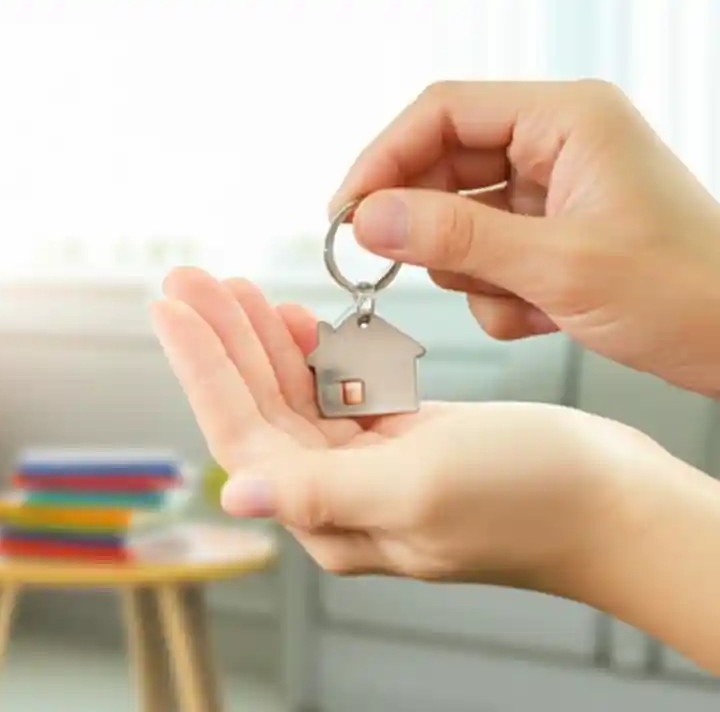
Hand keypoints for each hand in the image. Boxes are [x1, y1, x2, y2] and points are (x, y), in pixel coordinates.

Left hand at [151, 267, 684, 595]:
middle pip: (258, 407)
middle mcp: (340, 499)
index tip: (170, 305)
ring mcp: (371, 470)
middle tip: (189, 275)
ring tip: (231, 285)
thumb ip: (320, 491)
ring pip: (294, 395)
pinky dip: (316, 354)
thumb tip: (234, 495)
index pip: (242, 433)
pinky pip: (338, 394)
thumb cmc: (536, 501)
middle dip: (222, 339)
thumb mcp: (420, 488)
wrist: (622, 504)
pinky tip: (295, 321)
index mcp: (331, 517)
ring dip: (262, 339)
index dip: (201, 366)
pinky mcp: (404, 444)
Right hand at [333, 80, 719, 396]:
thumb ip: (454, 240)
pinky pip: (485, 257)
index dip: (384, 159)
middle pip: (442, 167)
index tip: (346, 213)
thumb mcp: (558, 266)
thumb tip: (367, 220)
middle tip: (395, 268)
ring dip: (471, 272)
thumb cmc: (689, 292)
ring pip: (458, 221)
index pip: (442, 112)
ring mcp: (554, 192)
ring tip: (520, 300)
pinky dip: (497, 295)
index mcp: (566, 119)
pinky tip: (542, 315)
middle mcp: (556, 145)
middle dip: (425, 227)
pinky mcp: (553, 236)